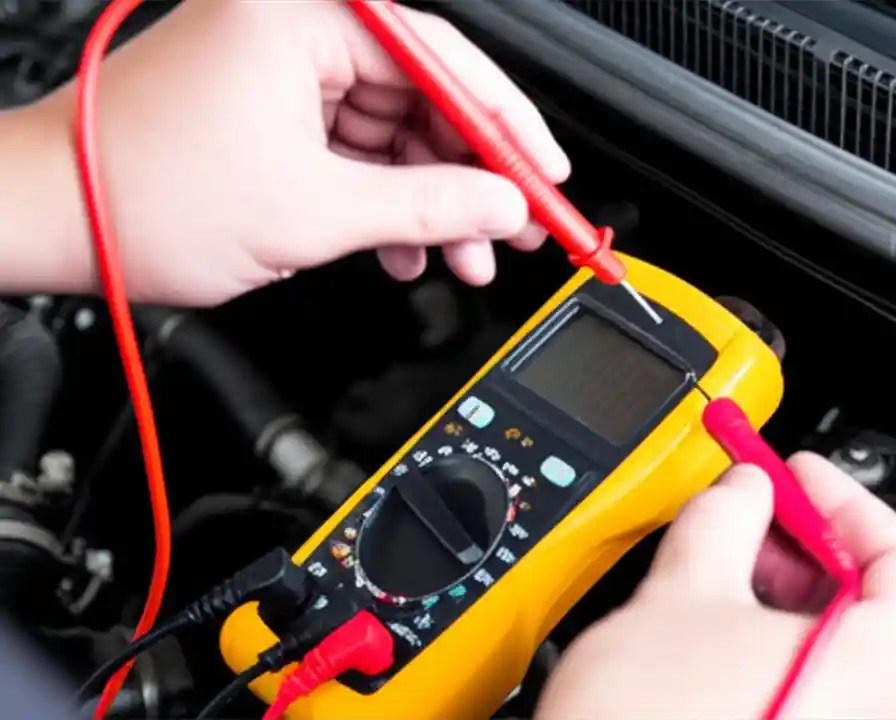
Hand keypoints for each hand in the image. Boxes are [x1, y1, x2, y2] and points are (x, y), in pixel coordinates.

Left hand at [8, 0, 565, 304]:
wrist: (53, 222)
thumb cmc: (142, 191)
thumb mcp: (314, 209)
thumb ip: (429, 206)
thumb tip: (503, 207)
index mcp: (304, 14)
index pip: (443, 60)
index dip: (508, 126)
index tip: (546, 174)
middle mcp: (297, 27)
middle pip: (425, 97)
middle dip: (473, 176)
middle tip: (519, 227)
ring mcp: (285, 69)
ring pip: (396, 132)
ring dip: (433, 201)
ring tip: (464, 257)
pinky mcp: (275, 109)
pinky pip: (358, 150)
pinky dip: (387, 202)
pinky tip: (406, 247)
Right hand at [536, 452, 895, 719]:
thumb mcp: (677, 599)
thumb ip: (722, 523)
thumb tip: (738, 494)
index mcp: (882, 671)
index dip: (847, 503)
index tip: (797, 478)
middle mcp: (885, 716)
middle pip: (876, 609)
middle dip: (806, 549)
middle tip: (752, 517)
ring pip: (838, 657)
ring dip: (783, 602)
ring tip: (721, 575)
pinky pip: (813, 694)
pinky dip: (773, 657)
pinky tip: (716, 641)